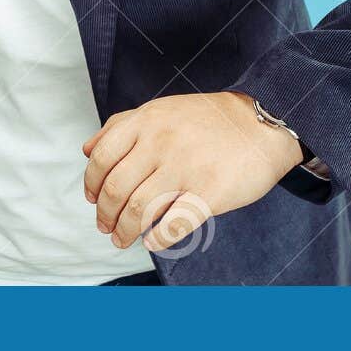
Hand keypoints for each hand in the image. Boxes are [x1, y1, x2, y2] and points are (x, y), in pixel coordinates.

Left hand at [81, 91, 303, 251]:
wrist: (264, 124)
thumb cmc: (210, 119)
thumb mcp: (162, 109)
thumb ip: (122, 125)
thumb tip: (87, 150)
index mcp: (146, 121)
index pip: (102, 158)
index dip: (91, 184)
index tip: (93, 199)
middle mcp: (161, 143)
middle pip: (116, 189)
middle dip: (105, 215)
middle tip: (105, 227)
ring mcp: (185, 168)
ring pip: (138, 211)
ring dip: (124, 232)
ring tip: (122, 239)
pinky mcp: (209, 192)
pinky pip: (172, 225)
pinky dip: (156, 239)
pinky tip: (153, 241)